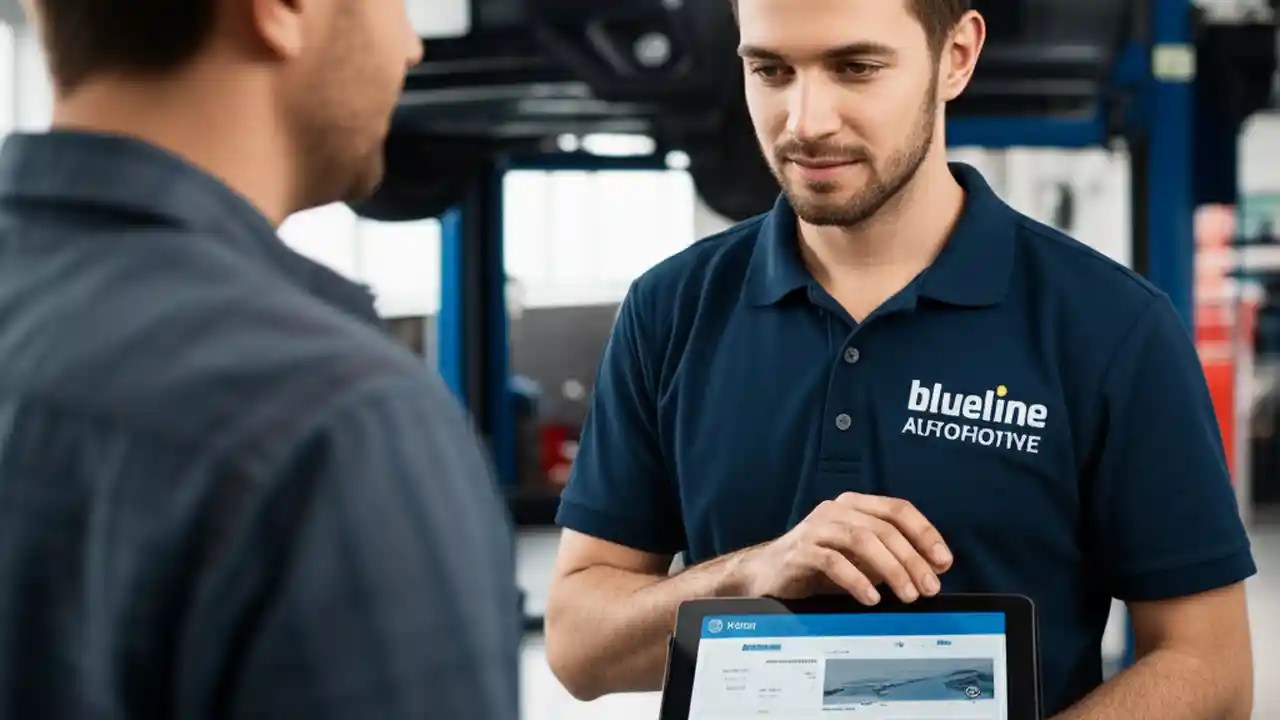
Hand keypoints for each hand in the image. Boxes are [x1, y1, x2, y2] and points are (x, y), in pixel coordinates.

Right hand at [735, 492, 952, 604]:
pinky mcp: (801, 551)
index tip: (943, 561)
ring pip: (862, 540)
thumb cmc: (818, 565)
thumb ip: (891, 557)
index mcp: (854, 505)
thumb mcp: (860, 558)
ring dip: (891, 569)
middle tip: (929, 587)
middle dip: (912, 559)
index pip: (898, 509)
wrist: (767, 573)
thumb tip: (932, 569)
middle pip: (883, 528)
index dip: (925, 533)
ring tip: (907, 595)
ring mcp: (816, 528)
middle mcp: (835, 511)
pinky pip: (834, 562)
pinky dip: (857, 580)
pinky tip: (871, 598)